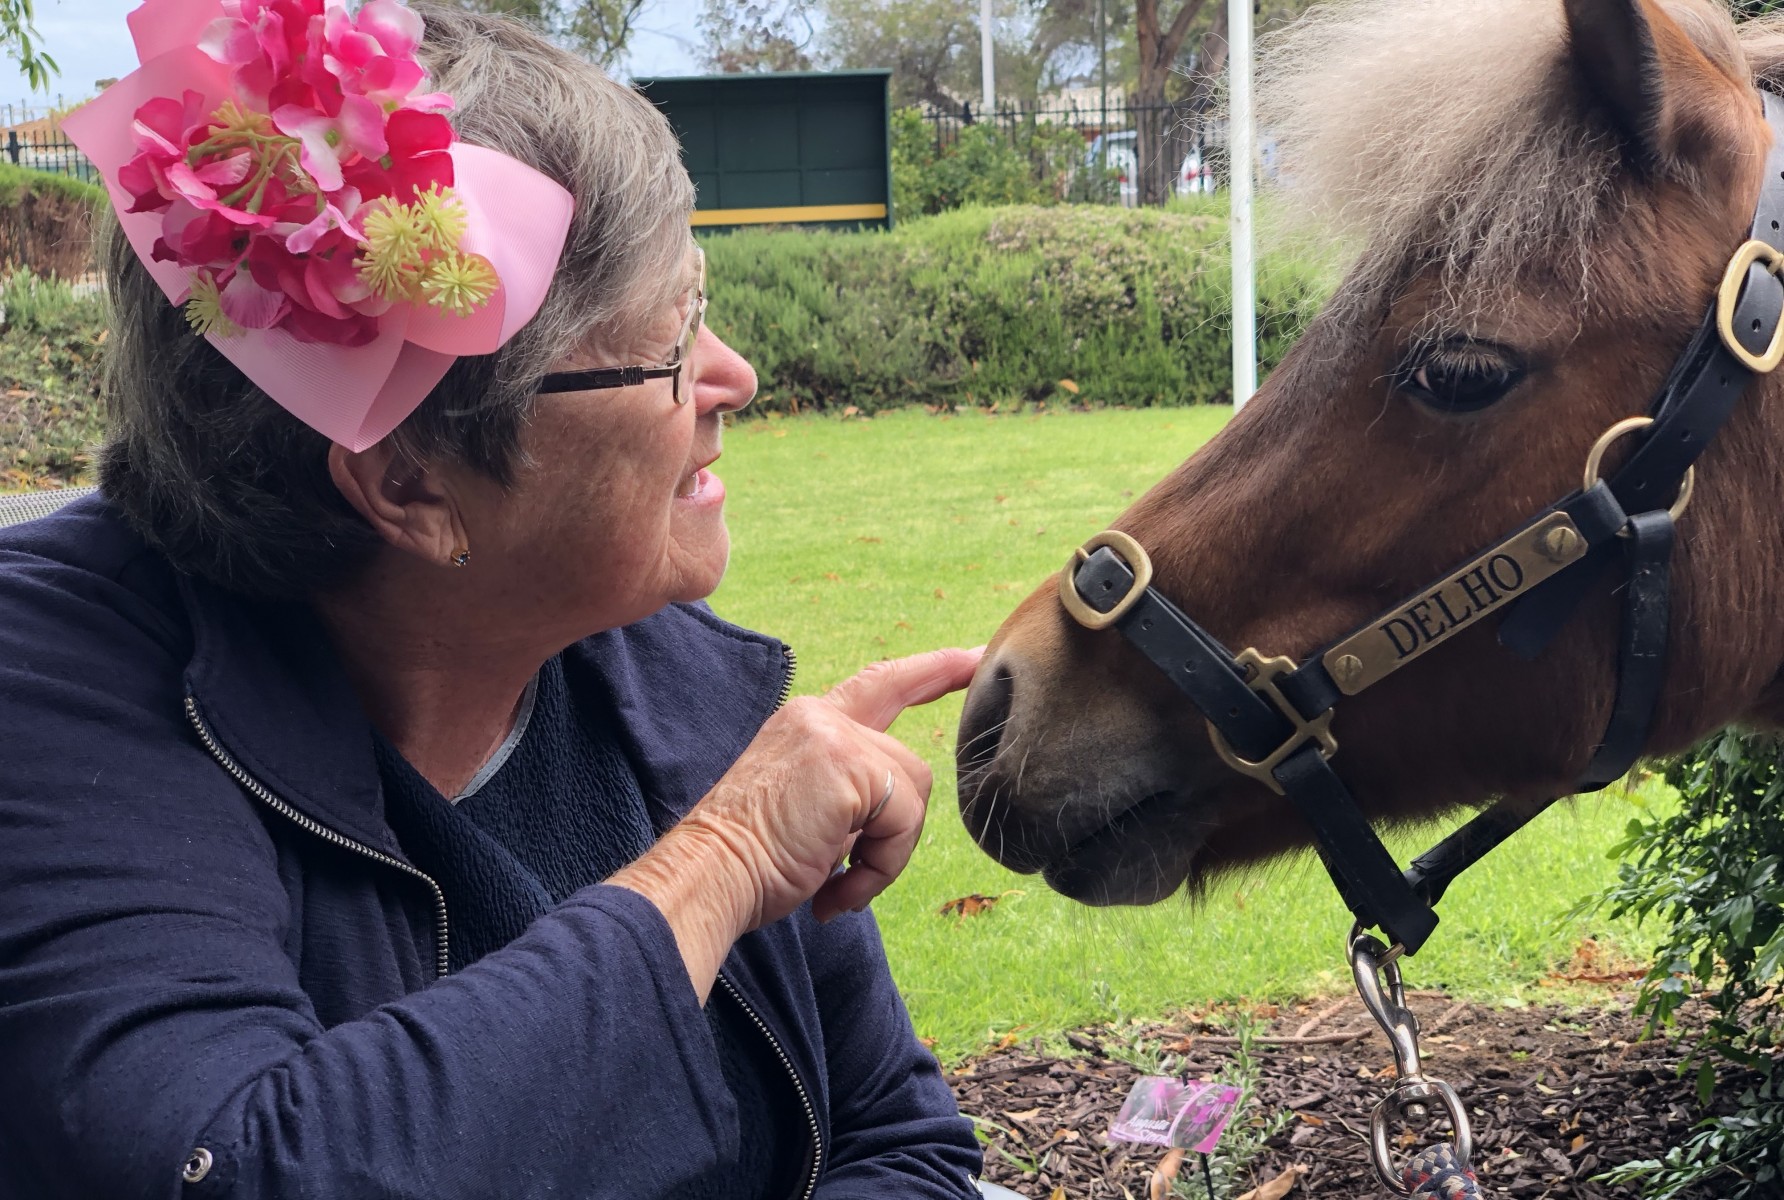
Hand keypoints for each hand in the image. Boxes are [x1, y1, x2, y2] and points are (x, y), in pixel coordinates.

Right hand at [611, 646, 981, 997]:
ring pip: (912, 797)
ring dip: (885, 856)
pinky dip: (880, 868)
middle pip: (909, 766)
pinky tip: (837, 889)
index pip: (881, 683)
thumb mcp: (805, 810)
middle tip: (861, 860)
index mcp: (808, 723)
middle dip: (904, 825)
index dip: (932, 670)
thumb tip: (893, 815)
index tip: (975, 657)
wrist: (706, 876)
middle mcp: (821, 718)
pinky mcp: (849, 767)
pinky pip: (903, 821)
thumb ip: (850, 794)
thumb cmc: (747, 860)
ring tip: (836, 884)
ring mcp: (835, 737)